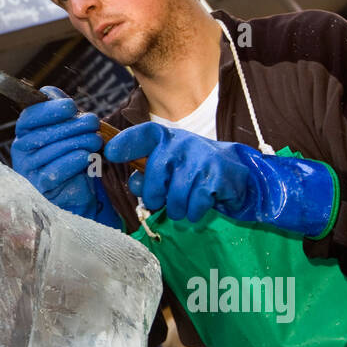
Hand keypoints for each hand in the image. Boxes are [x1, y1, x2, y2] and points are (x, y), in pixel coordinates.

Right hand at [12, 87, 116, 226]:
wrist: (78, 191)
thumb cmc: (72, 155)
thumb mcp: (68, 130)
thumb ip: (59, 111)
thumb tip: (50, 92)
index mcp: (25, 131)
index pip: (30, 116)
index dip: (50, 110)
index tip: (71, 107)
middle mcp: (21, 149)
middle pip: (43, 133)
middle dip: (72, 126)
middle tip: (94, 122)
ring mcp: (28, 168)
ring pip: (52, 151)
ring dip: (78, 142)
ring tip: (96, 140)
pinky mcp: (39, 186)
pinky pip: (55, 171)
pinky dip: (72, 162)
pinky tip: (86, 157)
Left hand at [103, 122, 252, 222]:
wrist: (236, 173)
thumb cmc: (192, 171)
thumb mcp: (169, 167)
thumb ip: (147, 174)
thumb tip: (135, 184)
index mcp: (168, 138)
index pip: (145, 134)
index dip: (126, 143)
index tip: (110, 154)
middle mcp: (183, 144)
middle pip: (156, 176)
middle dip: (156, 196)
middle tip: (164, 201)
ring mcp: (202, 158)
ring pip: (176, 196)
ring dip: (178, 208)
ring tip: (185, 203)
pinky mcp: (218, 176)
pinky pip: (195, 205)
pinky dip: (195, 211)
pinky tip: (200, 204)